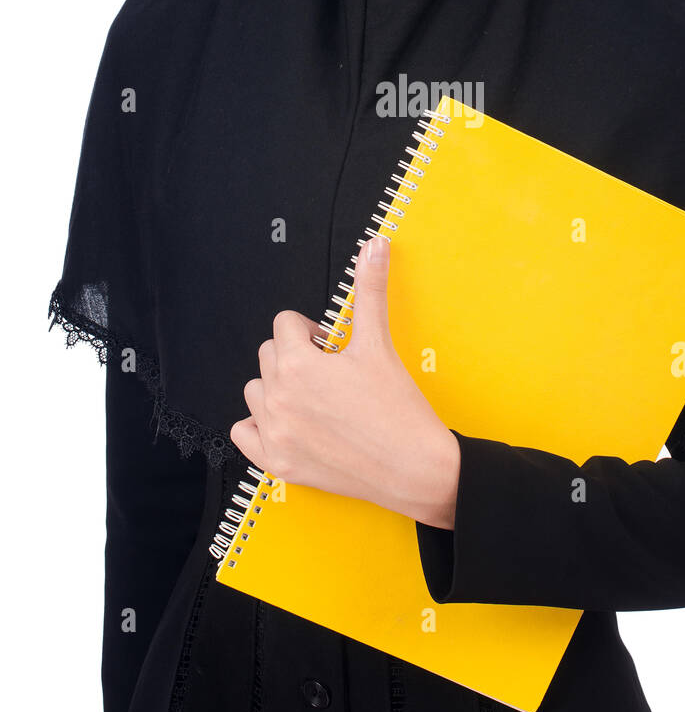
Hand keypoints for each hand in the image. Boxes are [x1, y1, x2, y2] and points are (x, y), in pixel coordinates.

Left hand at [230, 235, 460, 528]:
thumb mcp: (378, 343)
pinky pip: (243, 432)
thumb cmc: (398, 408)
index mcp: (298, 364)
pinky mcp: (277, 464)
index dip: (312, 332)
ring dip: (278, 388)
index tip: (333, 348)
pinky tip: (290, 423)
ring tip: (315, 399)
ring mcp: (274, 433)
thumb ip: (370, 290)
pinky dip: (259, 425)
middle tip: (331, 374)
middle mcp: (278, 397)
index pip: (284, 324)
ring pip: (256, 391)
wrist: (414, 467)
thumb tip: (375, 244)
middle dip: (295, 357)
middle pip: (268, 355)